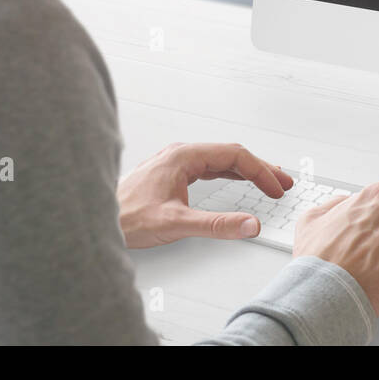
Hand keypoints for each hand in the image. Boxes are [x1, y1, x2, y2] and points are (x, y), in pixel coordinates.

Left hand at [118, 142, 293, 248]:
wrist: (96, 217)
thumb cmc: (125, 216)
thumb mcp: (176, 224)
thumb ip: (217, 225)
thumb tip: (250, 224)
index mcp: (184, 156)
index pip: (234, 155)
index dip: (260, 171)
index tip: (276, 188)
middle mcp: (180, 154)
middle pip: (230, 155)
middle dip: (259, 168)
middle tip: (282, 182)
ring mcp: (175, 163)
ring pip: (220, 161)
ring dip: (246, 171)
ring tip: (268, 182)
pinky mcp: (171, 174)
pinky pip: (208, 168)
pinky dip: (229, 175)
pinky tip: (237, 182)